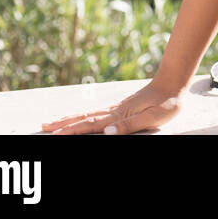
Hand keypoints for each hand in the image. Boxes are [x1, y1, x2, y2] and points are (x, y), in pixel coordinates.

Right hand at [40, 79, 183, 134]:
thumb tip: (106, 132)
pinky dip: (83, 115)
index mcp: (119, 114)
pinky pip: (96, 112)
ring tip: (54, 122)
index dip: (72, 130)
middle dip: (64, 123)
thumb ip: (130, 126)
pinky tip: (80, 117)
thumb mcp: (152, 117)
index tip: (55, 134)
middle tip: (44, 126)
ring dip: (70, 118)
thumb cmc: (167, 102)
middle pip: (84, 117)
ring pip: (88, 113)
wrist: (174, 83)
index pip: (91, 124)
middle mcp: (114, 110)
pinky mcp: (121, 107)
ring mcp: (116, 107)